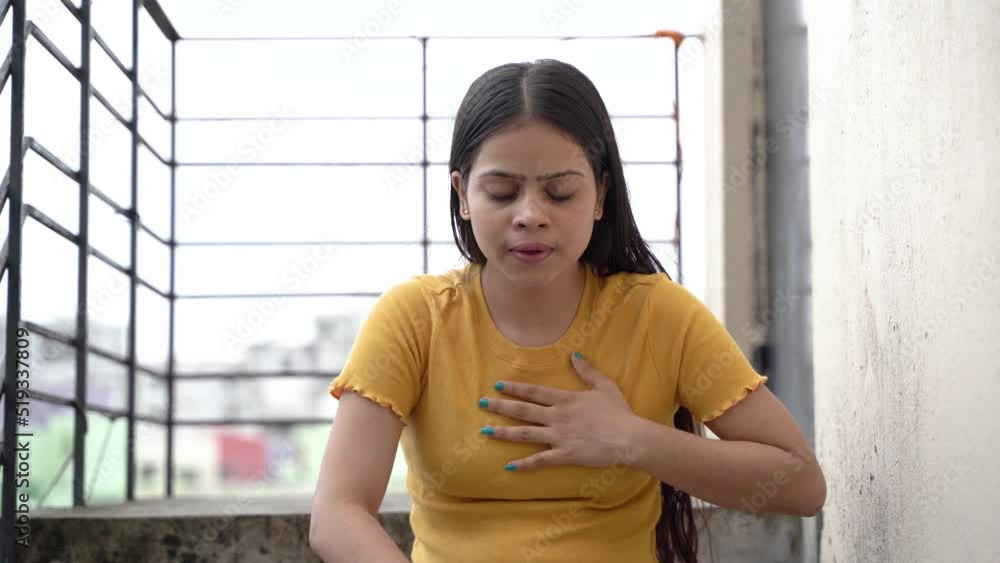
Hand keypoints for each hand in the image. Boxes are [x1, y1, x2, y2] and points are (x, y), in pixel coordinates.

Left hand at [478, 352, 642, 470]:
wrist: (629, 438)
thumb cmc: (619, 412)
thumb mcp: (604, 386)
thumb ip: (587, 371)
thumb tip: (574, 355)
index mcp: (565, 400)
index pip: (534, 392)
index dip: (515, 388)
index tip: (498, 385)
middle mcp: (557, 417)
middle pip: (522, 410)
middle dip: (500, 407)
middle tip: (481, 403)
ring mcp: (558, 436)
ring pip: (524, 434)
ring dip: (503, 432)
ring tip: (485, 431)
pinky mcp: (564, 455)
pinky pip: (540, 460)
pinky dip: (523, 464)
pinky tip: (508, 466)